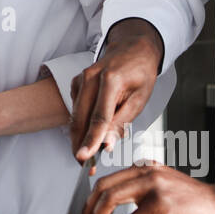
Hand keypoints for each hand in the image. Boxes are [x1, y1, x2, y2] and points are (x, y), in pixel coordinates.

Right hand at [70, 18, 163, 163]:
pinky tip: (90, 132)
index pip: (99, 117)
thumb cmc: (140, 73)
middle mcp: (90, 77)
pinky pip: (75, 109)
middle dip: (80, 145)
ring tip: (87, 155)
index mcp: (110, 80)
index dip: (91, 140)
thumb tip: (108, 144)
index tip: (84, 157)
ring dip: (79, 138)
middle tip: (85, 165)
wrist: (132, 48)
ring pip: (74, 116)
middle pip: (80, 119)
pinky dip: (80, 124)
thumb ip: (122, 122)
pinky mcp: (76, 83)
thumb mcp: (140, 99)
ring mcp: (80, 79)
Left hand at [79, 160, 214, 213]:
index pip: (105, 182)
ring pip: (111, 199)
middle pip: (103, 188)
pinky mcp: (160, 202)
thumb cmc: (188, 207)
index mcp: (141, 168)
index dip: (89, 202)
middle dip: (88, 211)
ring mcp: (152, 184)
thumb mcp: (153, 208)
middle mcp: (144, 171)